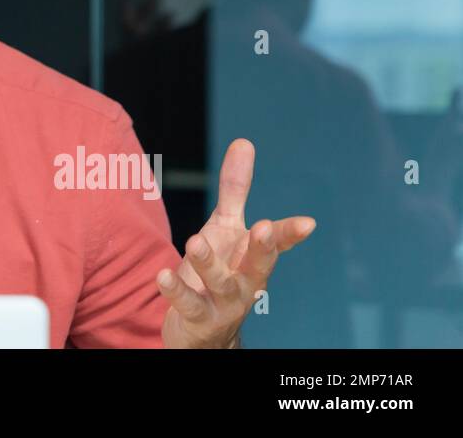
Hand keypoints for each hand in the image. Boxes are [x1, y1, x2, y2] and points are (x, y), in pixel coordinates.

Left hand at [158, 138, 315, 347]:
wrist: (203, 327)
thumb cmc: (220, 269)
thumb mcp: (225, 227)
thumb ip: (235, 189)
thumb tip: (244, 142)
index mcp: (252, 257)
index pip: (275, 244)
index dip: (290, 233)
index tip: (307, 222)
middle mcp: (246, 281)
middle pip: (259, 266)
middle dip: (263, 248)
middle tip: (264, 227)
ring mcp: (224, 302)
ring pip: (222, 285)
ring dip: (210, 264)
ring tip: (196, 241)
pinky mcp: (198, 317)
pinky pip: (187, 303)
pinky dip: (176, 289)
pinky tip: (162, 274)